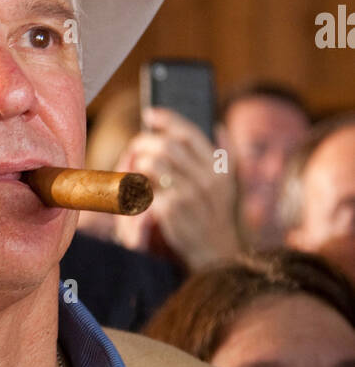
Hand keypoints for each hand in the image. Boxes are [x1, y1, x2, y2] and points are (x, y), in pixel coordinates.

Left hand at [114, 107, 241, 269]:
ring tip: (137, 168)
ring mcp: (189, 194)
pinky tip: (138, 189)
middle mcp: (206, 179)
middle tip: (136, 146)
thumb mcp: (229, 184)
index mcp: (219, 168)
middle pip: (167, 146)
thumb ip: (226, 154)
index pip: (189, 133)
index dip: (167, 119)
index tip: (150, 114)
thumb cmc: (216, 213)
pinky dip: (137, 185)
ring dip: (139, 162)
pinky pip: (146, 188)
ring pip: (153, 164)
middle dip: (145, 141)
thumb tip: (219, 126)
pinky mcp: (172, 210)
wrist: (215, 252)